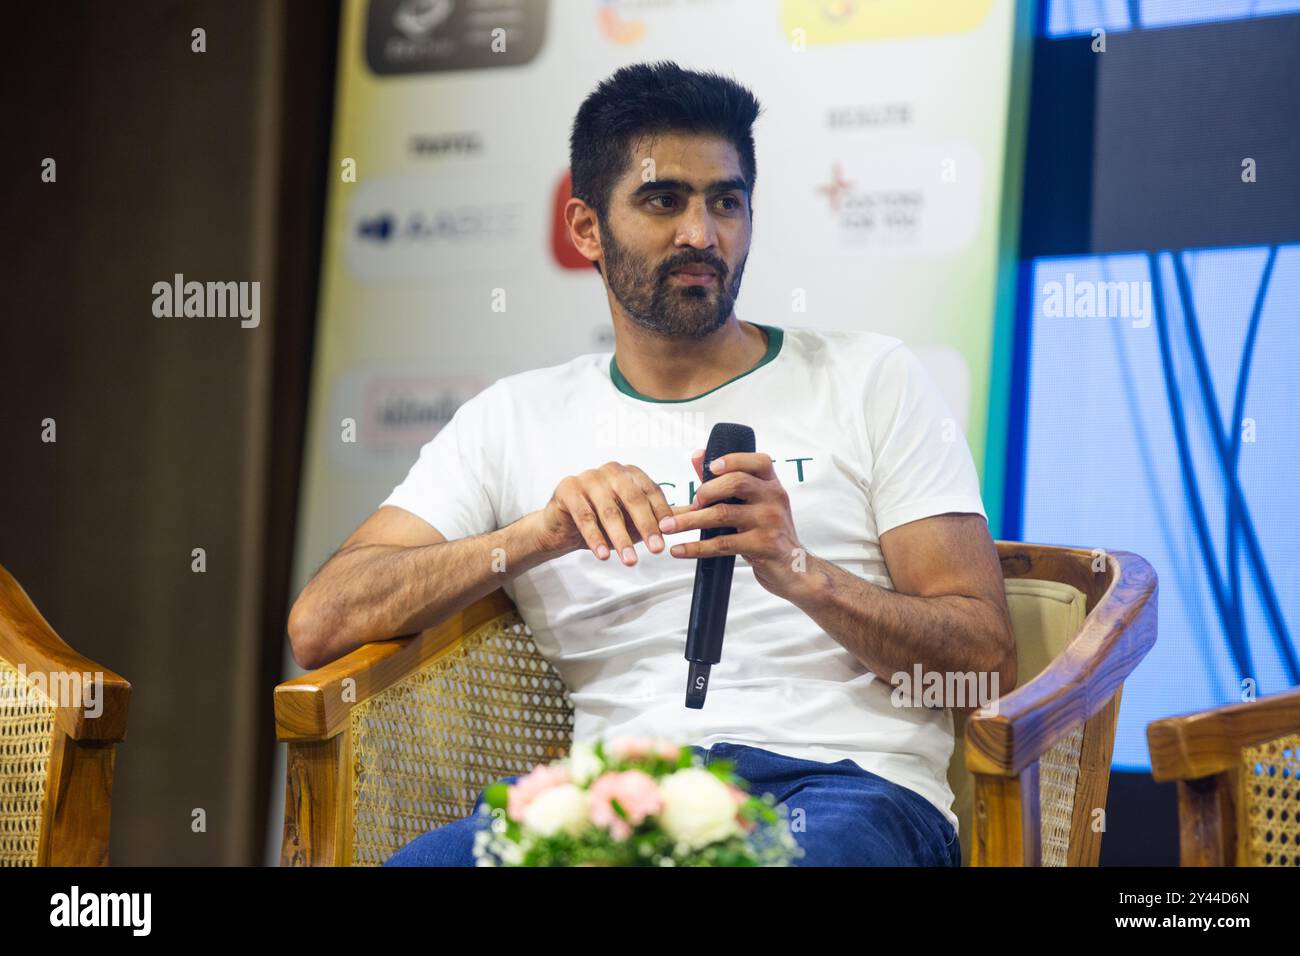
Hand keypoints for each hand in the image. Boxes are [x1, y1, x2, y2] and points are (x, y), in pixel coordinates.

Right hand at [531, 461, 677, 565]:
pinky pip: (584, 516)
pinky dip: (595, 538)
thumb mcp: (635, 520)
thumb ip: (660, 517)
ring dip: (621, 538)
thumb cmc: (603, 521)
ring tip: (630, 561)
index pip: (651, 491)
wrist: (563, 527)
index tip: (670, 534)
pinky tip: (602, 555)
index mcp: (630, 473)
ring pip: (609, 510)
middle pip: (632, 499)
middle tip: (657, 549)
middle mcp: (610, 470)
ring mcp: (587, 477)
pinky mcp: (567, 489)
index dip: (661, 512)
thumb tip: (696, 517)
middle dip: (646, 526)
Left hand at [658, 449, 809, 598]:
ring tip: (668, 528)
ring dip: (690, 521)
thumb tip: (697, 456)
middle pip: (736, 482)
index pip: (757, 461)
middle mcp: (774, 498)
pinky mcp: (763, 546)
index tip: (710, 467)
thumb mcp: (754, 503)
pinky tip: (679, 550)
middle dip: (705, 491)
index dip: (732, 460)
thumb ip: (725, 479)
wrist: (795, 568)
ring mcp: (770, 522)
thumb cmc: (768, 532)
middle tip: (690, 505)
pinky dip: (696, 547)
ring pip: (723, 514)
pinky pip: (722, 544)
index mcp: (772, 484)